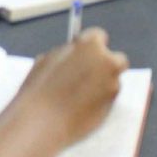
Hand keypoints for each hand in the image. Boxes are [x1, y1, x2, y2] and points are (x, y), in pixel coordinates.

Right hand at [12, 28, 126, 146]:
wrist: (42, 121)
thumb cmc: (40, 89)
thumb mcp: (47, 60)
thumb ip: (65, 54)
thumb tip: (73, 55)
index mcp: (89, 45)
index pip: (99, 36)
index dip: (90, 45)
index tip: (85, 52)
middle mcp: (106, 62)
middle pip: (116, 58)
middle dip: (106, 65)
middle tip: (92, 73)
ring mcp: (112, 85)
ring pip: (113, 81)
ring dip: (103, 85)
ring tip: (81, 96)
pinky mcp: (112, 107)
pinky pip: (109, 100)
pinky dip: (100, 102)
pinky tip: (83, 108)